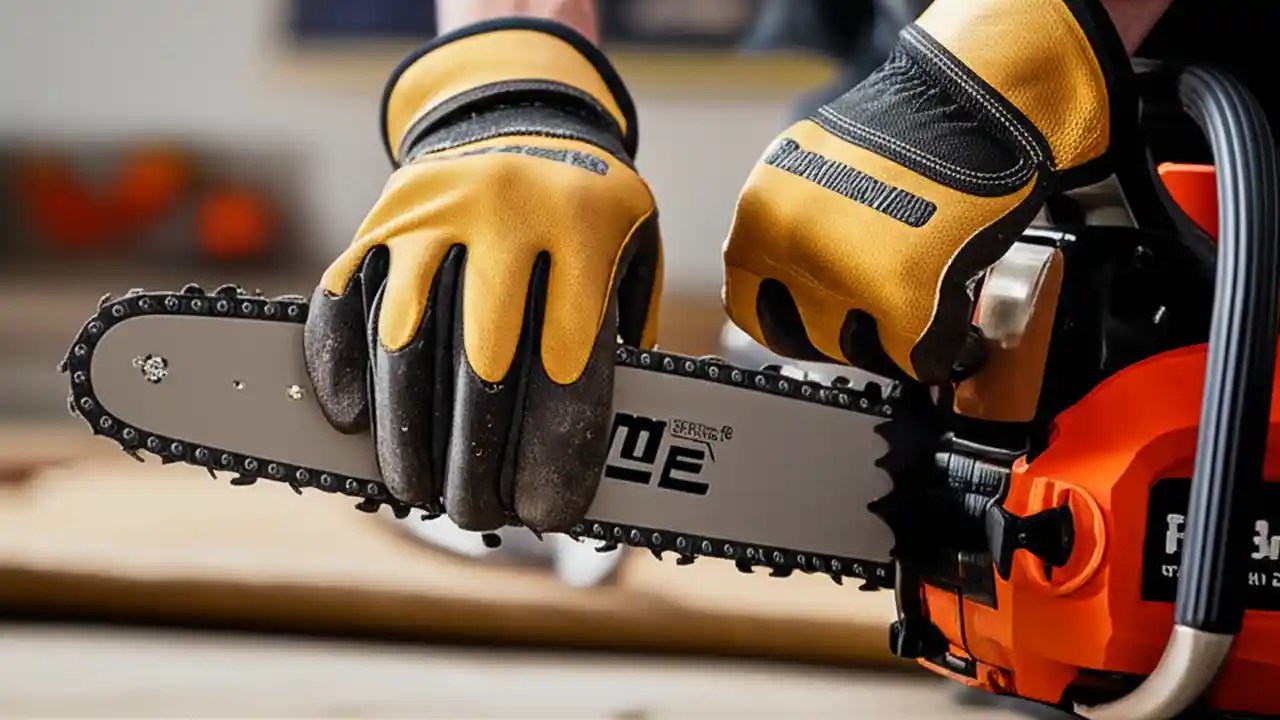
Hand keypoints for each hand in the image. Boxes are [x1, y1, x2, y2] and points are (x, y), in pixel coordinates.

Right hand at [304, 20, 661, 532]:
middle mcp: (507, 214)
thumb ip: (621, 344)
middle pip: (481, 372)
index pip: (568, 371)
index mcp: (586, 230)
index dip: (553, 456)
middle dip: (474, 466)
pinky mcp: (378, 216)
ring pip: (405, 346)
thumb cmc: (589, 215)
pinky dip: (340, 366)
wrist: (522, 114)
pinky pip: (343, 300)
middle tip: (475, 514)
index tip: (546, 513)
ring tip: (416, 492)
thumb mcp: (634, 260)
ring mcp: (433, 210)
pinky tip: (350, 419)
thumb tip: (592, 462)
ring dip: (404, 437)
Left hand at [722, 0, 1129, 383]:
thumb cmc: (905, 130)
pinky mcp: (905, 301)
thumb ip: (791, 231)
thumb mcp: (811, 174)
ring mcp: (846, 279)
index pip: (747, 306)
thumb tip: (786, 286)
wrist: (973, 105)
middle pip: (801, 337)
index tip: (808, 324)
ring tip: (916, 309)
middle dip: (838, 334)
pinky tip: (953, 324)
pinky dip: (939, 349)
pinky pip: (916, 357)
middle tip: (870, 320)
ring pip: (857, 352)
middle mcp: (793, 248)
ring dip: (887, 342)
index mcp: (761, 217)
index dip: (785, 320)